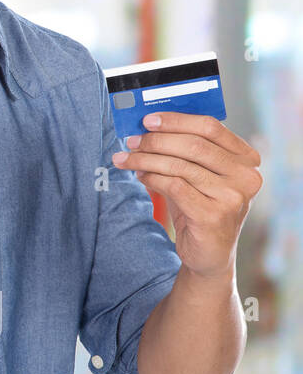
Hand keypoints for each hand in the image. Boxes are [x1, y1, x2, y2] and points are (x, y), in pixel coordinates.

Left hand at [111, 112, 262, 278]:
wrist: (209, 253)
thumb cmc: (201, 206)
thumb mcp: (200, 175)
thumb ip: (186, 151)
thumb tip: (148, 128)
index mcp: (247, 159)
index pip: (211, 127)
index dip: (177, 120)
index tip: (147, 120)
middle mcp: (247, 176)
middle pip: (193, 145)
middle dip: (156, 140)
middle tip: (131, 141)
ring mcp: (233, 197)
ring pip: (179, 165)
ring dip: (146, 159)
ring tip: (125, 159)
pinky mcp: (214, 215)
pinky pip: (174, 186)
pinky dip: (151, 178)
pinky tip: (140, 176)